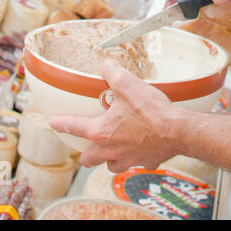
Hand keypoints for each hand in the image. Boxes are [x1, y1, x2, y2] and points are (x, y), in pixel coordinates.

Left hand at [49, 60, 187, 171]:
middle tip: (87, 145)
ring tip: (113, 148)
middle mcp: (111, 150)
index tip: (53, 122)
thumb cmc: (151, 110)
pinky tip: (141, 148)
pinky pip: (136, 163)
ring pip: (111, 166)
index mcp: (102, 132)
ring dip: (109, 159)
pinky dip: (135, 157)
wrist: (178, 131)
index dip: (61, 123)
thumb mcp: (127, 83)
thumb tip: (105, 64)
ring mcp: (129, 159)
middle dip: (85, 154)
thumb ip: (112, 72)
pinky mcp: (146, 162)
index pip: (74, 127)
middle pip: (89, 159)